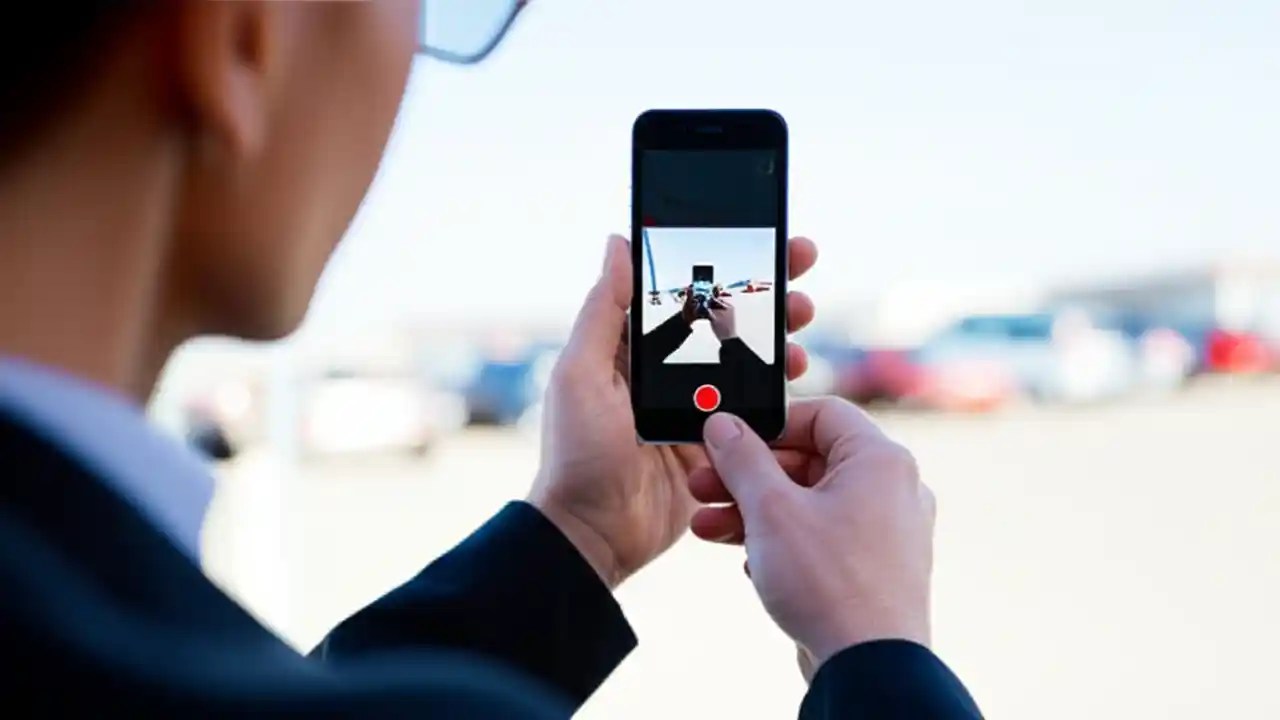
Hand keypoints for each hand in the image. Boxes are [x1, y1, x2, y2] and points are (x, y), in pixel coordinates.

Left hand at [527, 234, 818, 588]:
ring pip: (747, 359)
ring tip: (800, 324)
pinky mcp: (716, 445)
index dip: (721, 262)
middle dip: (765, 290)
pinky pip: (755, 409)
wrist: (593, 535)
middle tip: (801, 266)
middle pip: (724, 319)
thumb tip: (618, 243)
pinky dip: (778, 388)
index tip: (759, 236)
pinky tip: (796, 374)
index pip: (683, 291)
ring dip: (778, 335)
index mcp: (630, 348)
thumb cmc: (576, 454)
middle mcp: (664, 372)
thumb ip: (604, 311)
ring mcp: (693, 408)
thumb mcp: (580, 374)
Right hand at [687, 398, 934, 679]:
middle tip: (702, 485)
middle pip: (810, 461)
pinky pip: (822, 537)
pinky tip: (745, 560)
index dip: (769, 423)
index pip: (822, 414)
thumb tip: (723, 424)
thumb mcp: (770, 510)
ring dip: (754, 510)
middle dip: (748, 474)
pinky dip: (782, 540)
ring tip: (706, 526)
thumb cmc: (829, 582)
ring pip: (810, 502)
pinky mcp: (874, 569)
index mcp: (880, 460)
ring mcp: (887, 532)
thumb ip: (742, 459)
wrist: (867, 667)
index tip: (729, 438)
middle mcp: (893, 490)